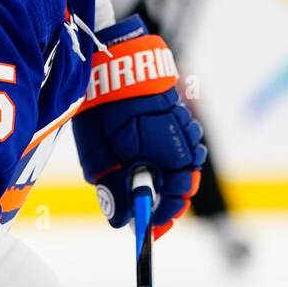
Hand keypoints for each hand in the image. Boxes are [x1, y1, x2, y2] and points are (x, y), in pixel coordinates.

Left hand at [71, 16, 204, 237]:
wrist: (111, 59)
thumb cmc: (101, 107)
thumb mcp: (100, 155)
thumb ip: (114, 188)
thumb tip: (122, 221)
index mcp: (166, 153)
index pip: (175, 196)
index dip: (161, 215)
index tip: (147, 228)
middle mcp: (182, 140)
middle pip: (185, 182)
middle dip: (167, 200)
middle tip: (146, 213)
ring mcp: (183, 124)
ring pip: (187, 163)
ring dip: (170, 178)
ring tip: (146, 185)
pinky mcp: (178, 113)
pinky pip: (183, 143)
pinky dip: (170, 157)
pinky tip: (151, 158)